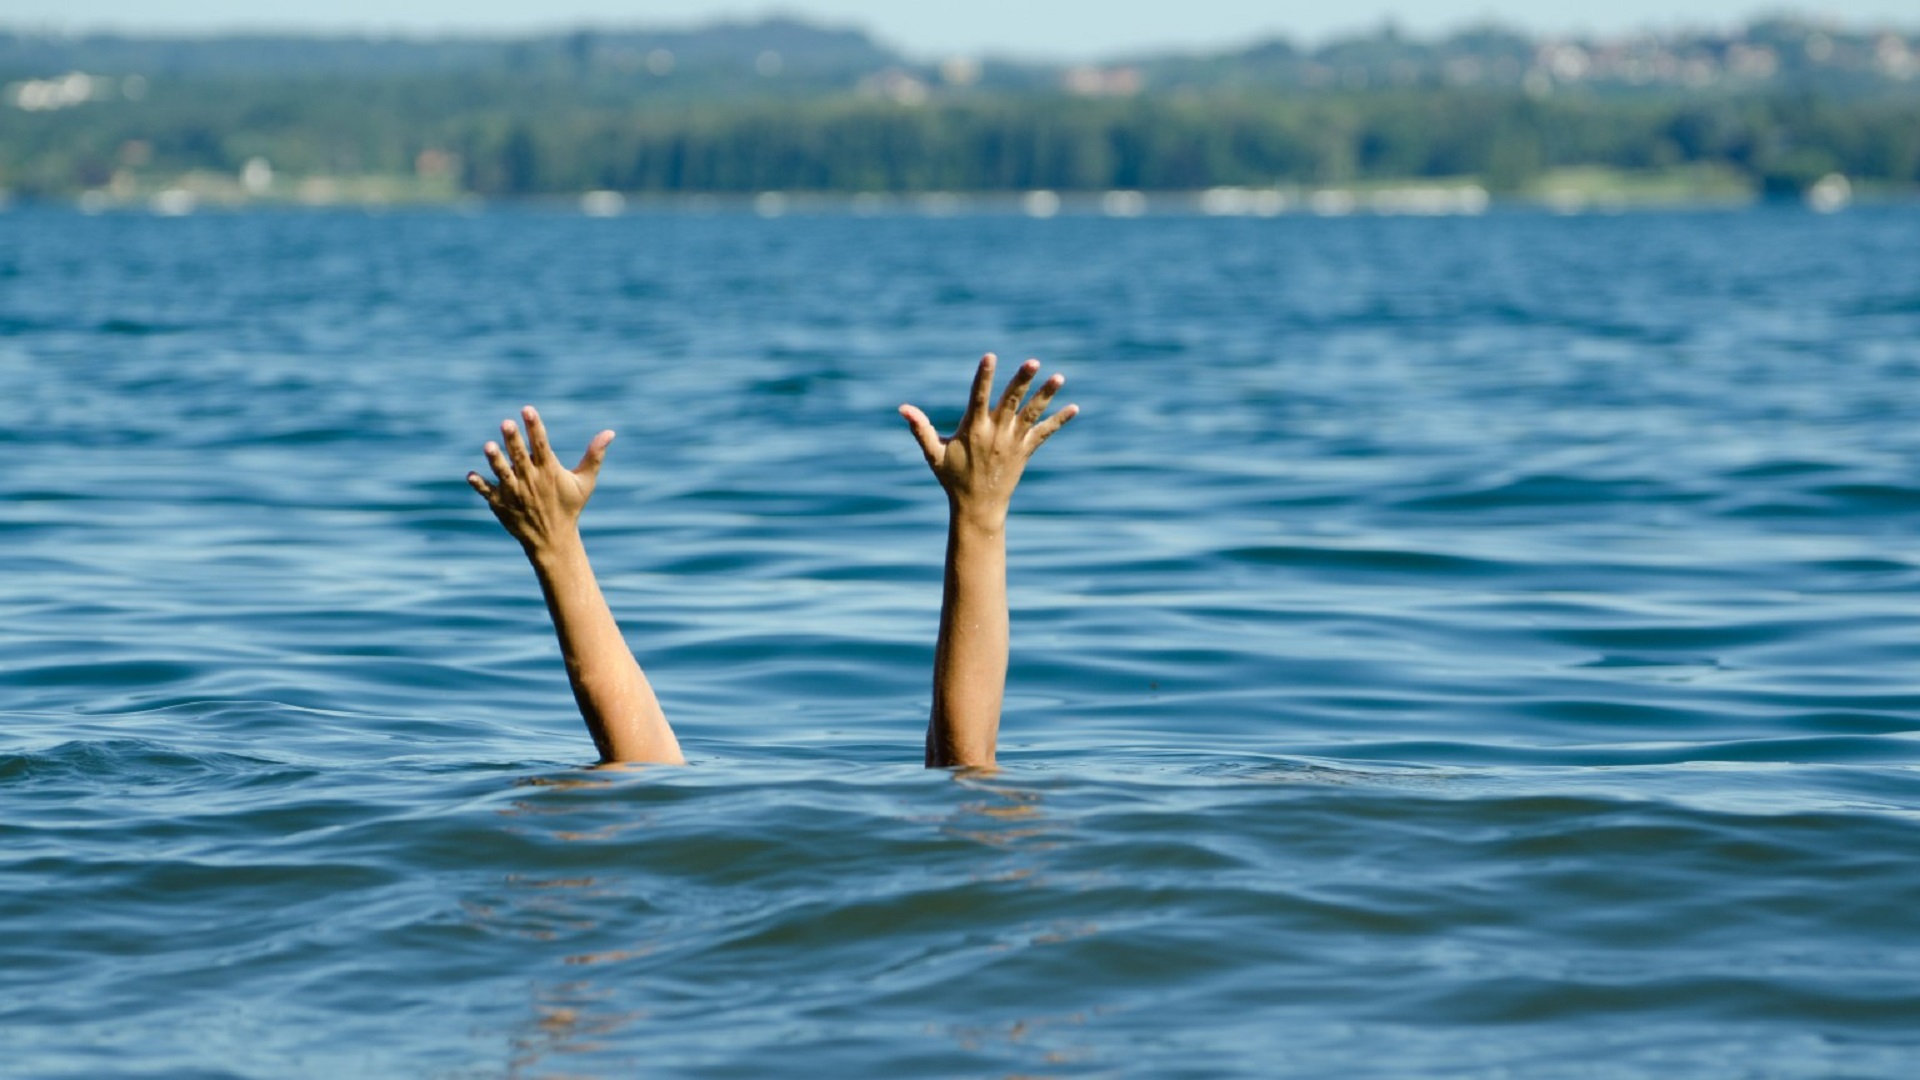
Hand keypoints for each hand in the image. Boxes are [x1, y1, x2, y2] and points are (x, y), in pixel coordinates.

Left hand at [467, 405, 611, 557]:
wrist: (553, 540)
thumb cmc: (569, 507)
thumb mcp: (585, 482)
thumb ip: (594, 455)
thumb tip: (610, 432)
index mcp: (550, 471)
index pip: (542, 444)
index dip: (535, 426)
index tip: (528, 409)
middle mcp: (531, 480)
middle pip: (520, 456)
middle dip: (514, 440)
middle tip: (505, 423)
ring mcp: (515, 493)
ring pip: (503, 473)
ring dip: (495, 460)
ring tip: (488, 446)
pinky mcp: (502, 504)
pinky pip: (488, 493)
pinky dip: (480, 485)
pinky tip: (470, 475)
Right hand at [900, 354, 1077, 530]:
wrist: (978, 508)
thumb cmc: (952, 479)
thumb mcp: (934, 454)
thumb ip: (921, 429)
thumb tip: (902, 408)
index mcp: (973, 429)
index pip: (978, 396)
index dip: (984, 376)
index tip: (990, 356)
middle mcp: (996, 433)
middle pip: (1011, 401)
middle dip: (1022, 380)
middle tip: (1034, 361)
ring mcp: (1013, 442)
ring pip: (1032, 414)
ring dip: (1046, 395)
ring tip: (1060, 376)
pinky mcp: (1025, 451)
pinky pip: (1044, 433)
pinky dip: (1059, 421)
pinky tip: (1074, 408)